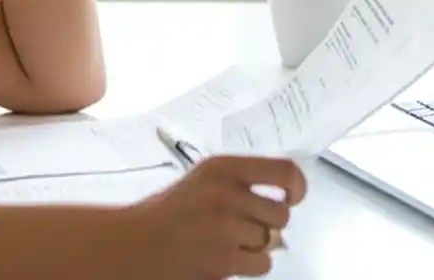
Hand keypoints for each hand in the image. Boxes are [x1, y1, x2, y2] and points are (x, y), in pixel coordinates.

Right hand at [123, 155, 306, 279]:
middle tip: (243, 227)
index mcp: (223, 167)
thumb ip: (240, 182)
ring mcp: (227, 226)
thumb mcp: (203, 180)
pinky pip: (263, 264)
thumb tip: (285, 197)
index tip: (294, 196)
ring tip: (227, 241)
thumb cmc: (169, 213)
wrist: (136, 244)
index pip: (284, 171)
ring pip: (271, 240)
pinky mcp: (225, 258)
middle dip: (268, 224)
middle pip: (281, 213)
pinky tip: (226, 257)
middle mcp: (228, 193)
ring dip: (255, 245)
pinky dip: (249, 265)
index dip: (297, 187)